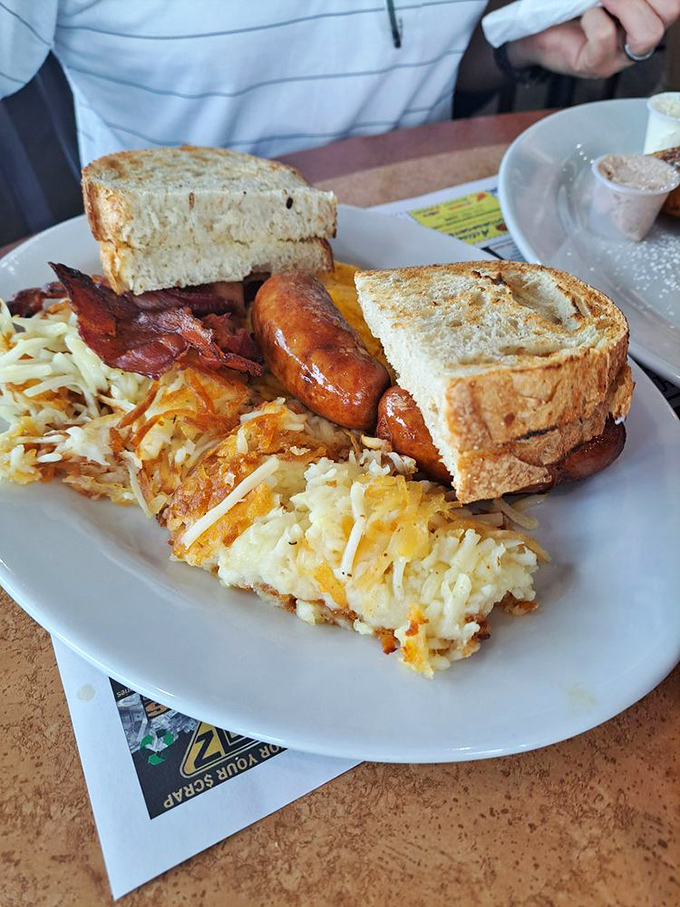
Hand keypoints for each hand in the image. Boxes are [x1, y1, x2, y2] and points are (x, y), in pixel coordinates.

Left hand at [507, 0, 679, 79]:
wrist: (537, 30)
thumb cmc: (570, 10)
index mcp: (645, 17)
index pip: (673, 3)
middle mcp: (636, 41)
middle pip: (670, 13)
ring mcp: (617, 58)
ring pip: (648, 33)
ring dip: (623, 4)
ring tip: (600, 1)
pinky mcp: (594, 66)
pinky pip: (606, 36)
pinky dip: (594, 17)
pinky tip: (585, 15)